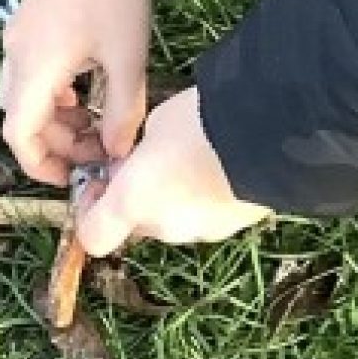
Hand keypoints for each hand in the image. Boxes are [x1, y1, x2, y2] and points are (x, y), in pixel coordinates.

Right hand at [0, 0, 151, 186]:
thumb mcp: (128, 59)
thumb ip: (122, 113)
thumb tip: (116, 154)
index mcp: (34, 67)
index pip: (19, 133)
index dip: (40, 164)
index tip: (72, 177)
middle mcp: (15, 53)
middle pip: (20, 116)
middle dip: (55, 141)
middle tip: (97, 148)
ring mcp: (17, 34)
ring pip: (23, 93)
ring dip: (55, 116)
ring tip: (97, 120)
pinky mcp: (27, 19)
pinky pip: (29, 69)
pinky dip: (52, 90)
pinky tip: (84, 88)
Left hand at [75, 86, 273, 256]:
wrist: (267, 136)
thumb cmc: (200, 122)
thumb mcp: (157, 122)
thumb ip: (141, 151)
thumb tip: (144, 161)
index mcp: (133, 202)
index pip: (92, 236)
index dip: (90, 212)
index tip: (104, 180)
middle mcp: (164, 227)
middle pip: (138, 223)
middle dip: (140, 196)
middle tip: (153, 157)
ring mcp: (202, 231)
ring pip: (175, 219)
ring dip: (175, 197)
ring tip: (195, 156)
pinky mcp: (234, 228)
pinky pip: (207, 215)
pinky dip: (206, 198)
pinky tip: (222, 166)